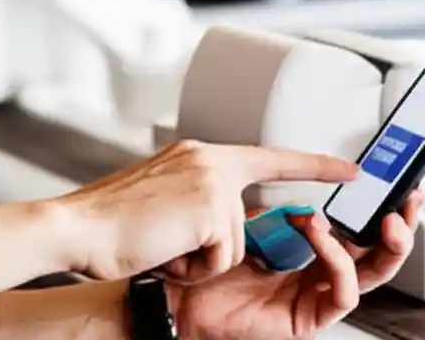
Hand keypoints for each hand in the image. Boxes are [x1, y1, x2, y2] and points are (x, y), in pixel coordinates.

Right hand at [52, 140, 358, 282]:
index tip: (352, 169)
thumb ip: (200, 197)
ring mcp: (214, 183)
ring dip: (197, 260)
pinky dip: (193, 269)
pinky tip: (162, 255)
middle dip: (211, 247)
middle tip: (167, 245)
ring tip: (157, 247)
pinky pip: (222, 258)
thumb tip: (223, 218)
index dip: (315, 166)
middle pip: (244, 220)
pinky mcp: (212, 209)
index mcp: (201, 156)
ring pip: (233, 245)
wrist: (72, 230)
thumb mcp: (164, 198)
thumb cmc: (108, 225)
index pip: (271, 158)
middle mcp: (211, 161)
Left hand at [171, 192, 423, 339]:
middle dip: (403, 228)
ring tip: (370, 219)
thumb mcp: (255, 223)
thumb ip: (286, 209)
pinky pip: (342, 295)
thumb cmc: (206, 264)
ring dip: (379, 243)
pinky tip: (325, 237)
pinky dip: (340, 261)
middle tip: (407, 201)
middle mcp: (319, 278)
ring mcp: (315, 300)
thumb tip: (310, 181)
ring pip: (372, 277)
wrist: (174, 293)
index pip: (364, 235)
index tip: (400, 186)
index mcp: (314, 256)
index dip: (386, 212)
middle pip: (381, 258)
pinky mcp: (307, 321)